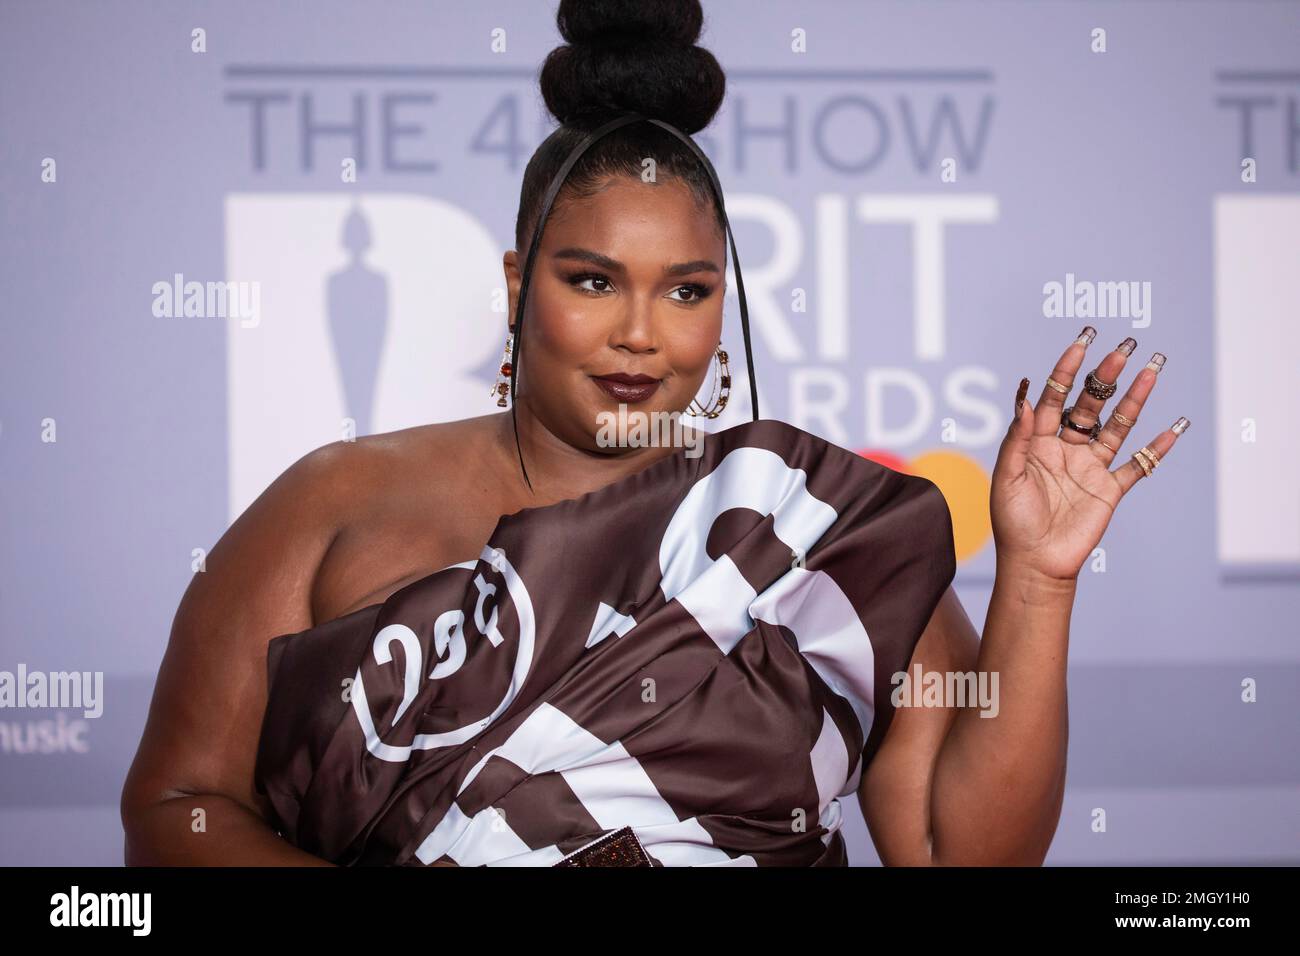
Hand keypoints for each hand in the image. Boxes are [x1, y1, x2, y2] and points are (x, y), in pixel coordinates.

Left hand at [990, 326, 1188, 582]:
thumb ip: (1018, 437)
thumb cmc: (1012, 522)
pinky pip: (1138, 465)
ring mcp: (1090, 468)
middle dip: (1106, 375)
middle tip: (1124, 345)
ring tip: (1152, 369)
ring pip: (1118, 426)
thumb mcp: (1007, 476)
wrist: (1035, 563)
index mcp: (1037, 442)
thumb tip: (1027, 395)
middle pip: (1090, 404)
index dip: (1067, 369)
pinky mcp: (1110, 490)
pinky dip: (1157, 448)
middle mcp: (1066, 449)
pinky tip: (1175, 426)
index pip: (1054, 397)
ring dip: (1136, 399)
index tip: (1082, 342)